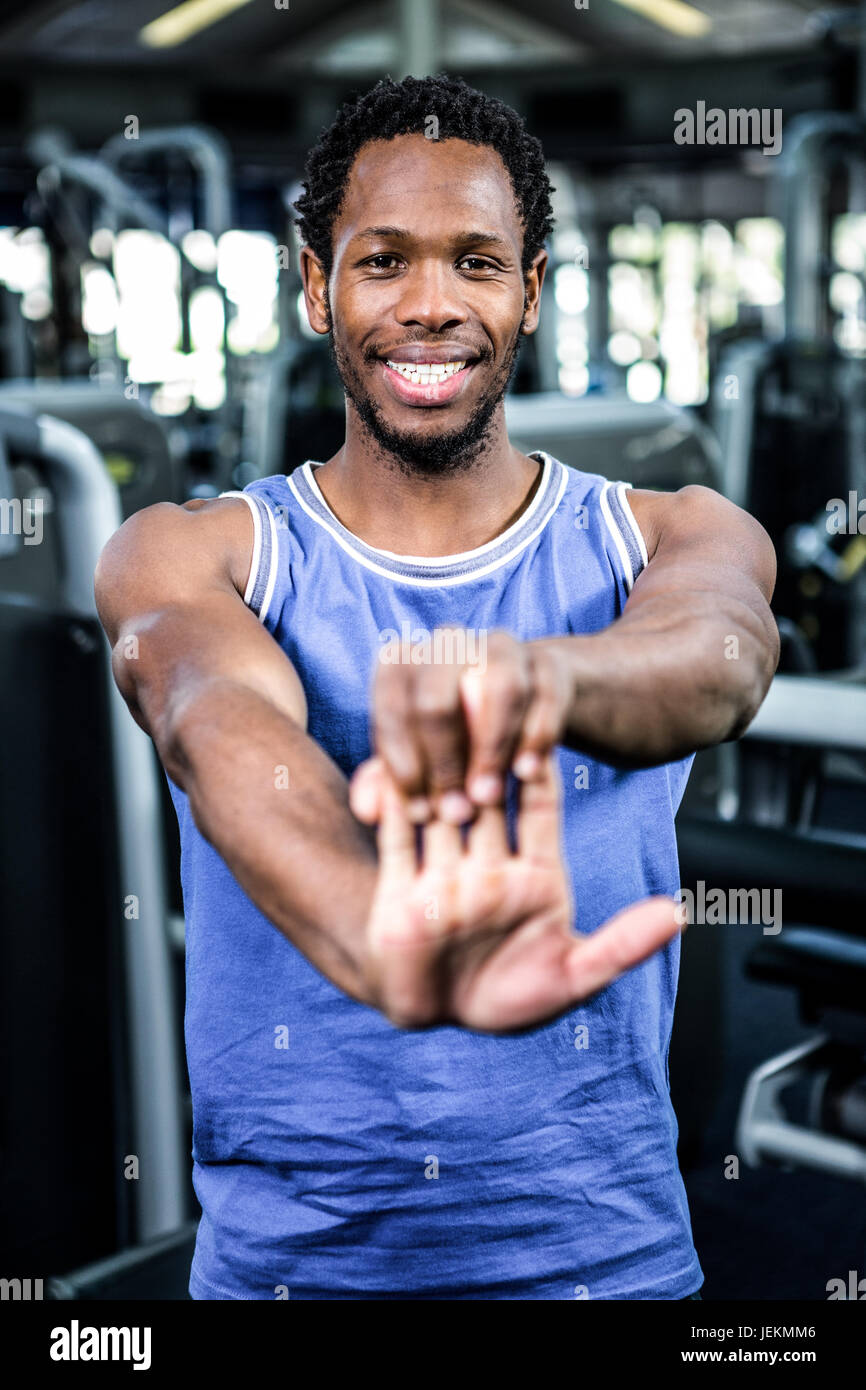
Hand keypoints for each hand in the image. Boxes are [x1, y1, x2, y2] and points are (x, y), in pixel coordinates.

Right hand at [350, 752, 682, 1032]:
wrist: (442, 1025)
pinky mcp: (400, 892)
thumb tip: (676, 914)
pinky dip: (394, 807)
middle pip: (488, 795)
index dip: (538, 772)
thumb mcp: (574, 977)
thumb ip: (622, 945)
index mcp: (535, 875)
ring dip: (439, 771)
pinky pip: (398, 840)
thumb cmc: (510, 1001)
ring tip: (437, 725)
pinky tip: (394, 772)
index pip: (539, 808)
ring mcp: (444, 874)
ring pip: (441, 807)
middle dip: (485, 751)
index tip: (537, 732)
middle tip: (483, 697)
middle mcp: (488, 865)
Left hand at [371, 628, 574, 824]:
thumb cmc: (447, 735)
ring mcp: (500, 648)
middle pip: (437, 697)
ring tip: (488, 797)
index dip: (403, 765)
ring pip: (499, 687)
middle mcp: (447, 644)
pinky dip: (537, 735)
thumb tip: (367, 811)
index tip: (419, 814)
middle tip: (454, 813)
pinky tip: (527, 773)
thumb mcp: (413, 756)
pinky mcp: (547, 662)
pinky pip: (546, 694)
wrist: (515, 702)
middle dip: (444, 762)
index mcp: (403, 662)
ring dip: (491, 747)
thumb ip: (385, 783)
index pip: (392, 708)